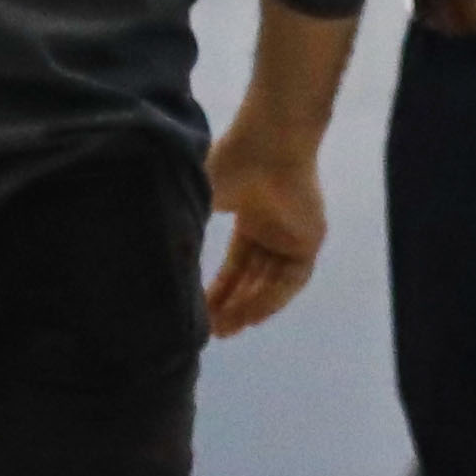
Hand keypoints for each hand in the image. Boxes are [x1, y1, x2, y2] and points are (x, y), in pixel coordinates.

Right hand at [203, 97, 325, 337]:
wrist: (266, 145)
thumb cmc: (230, 163)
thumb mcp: (200, 201)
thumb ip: (189, 231)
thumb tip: (165, 261)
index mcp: (250, 215)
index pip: (237, 262)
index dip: (221, 287)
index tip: (202, 309)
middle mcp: (274, 229)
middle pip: (255, 277)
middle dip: (234, 305)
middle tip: (213, 330)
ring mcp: (294, 235)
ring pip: (272, 282)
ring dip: (251, 307)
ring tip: (226, 329)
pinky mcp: (310, 239)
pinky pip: (292, 280)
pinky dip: (272, 299)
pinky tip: (252, 317)